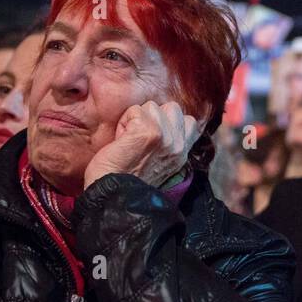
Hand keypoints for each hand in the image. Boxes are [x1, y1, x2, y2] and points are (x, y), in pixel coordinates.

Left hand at [82, 101, 200, 189]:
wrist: (112, 195)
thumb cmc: (126, 179)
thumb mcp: (160, 163)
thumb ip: (169, 144)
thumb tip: (166, 124)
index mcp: (182, 153)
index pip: (189, 121)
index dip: (169, 122)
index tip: (154, 136)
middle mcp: (178, 145)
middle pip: (171, 108)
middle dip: (153, 117)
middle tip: (139, 139)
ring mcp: (165, 138)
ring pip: (152, 106)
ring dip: (136, 119)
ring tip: (129, 141)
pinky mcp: (147, 132)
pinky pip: (135, 111)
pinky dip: (124, 122)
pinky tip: (122, 140)